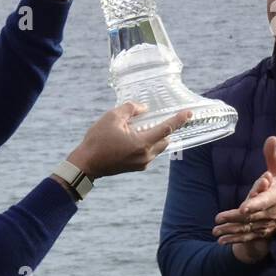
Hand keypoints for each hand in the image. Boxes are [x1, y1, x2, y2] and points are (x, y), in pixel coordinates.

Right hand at [67, 102, 191, 179]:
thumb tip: (143, 108)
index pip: (166, 129)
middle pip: (165, 139)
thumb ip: (130, 109)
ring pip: (158, 147)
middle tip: (157, 119)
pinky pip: (149, 154)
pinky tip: (134, 138)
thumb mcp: (112, 117)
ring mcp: (142, 163)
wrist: (86, 164)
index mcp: (142, 143)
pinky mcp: (136, 167)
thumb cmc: (97, 140)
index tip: (189, 113)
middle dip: (164, 129)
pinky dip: (147, 144)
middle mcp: (146, 155)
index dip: (179, 119)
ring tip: (141, 128)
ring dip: (155, 137)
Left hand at [213, 136, 275, 246]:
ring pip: (247, 229)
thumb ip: (273, 156)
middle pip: (252, 216)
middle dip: (235, 219)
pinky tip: (221, 242)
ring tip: (215, 232)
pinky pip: (248, 238)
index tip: (243, 208)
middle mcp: (272, 213)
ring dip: (231, 232)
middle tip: (218, 219)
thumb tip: (272, 137)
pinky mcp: (262, 233)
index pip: (264, 201)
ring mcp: (267, 225)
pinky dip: (235, 241)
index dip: (254, 204)